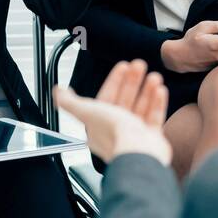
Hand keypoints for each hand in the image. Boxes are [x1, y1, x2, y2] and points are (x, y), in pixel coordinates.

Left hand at [55, 59, 171, 164]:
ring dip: (146, 90)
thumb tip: (58, 92)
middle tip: (139, 66)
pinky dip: (157, 103)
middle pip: (125, 99)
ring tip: (153, 77)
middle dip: (132, 81)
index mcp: (99, 123)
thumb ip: (70, 102)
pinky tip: (159, 91)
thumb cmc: (113, 135)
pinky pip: (154, 117)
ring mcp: (135, 134)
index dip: (114, 80)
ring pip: (140, 107)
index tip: (123, 67)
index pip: (106, 97)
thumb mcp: (86, 112)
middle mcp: (116, 129)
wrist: (137, 152)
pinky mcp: (151, 138)